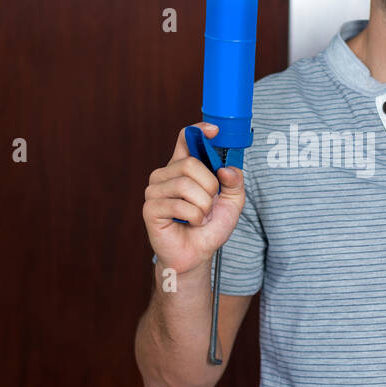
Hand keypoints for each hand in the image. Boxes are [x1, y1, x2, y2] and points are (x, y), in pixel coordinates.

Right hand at [142, 122, 245, 276]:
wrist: (197, 255)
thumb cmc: (210, 226)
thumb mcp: (233, 202)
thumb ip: (235, 181)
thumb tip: (225, 168)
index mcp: (182, 167)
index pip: (185, 139)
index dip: (198, 131)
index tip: (215, 131)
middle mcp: (165, 174)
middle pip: (190, 163)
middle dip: (209, 186)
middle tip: (211, 204)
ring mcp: (154, 190)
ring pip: (185, 185)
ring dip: (203, 205)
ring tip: (201, 217)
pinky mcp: (150, 208)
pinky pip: (178, 204)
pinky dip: (194, 216)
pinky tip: (192, 224)